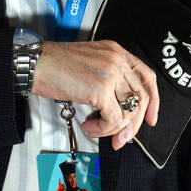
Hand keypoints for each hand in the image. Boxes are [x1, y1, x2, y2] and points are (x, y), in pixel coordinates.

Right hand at [31, 40, 158, 149]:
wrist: (37, 64)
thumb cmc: (56, 65)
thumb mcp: (91, 62)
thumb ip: (109, 79)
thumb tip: (119, 108)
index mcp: (117, 52)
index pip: (146, 76)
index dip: (153, 100)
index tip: (151, 118)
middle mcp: (118, 60)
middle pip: (141, 97)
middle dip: (133, 123)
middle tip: (122, 138)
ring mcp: (111, 74)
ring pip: (128, 111)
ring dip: (113, 128)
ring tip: (96, 130)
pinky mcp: (101, 89)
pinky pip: (113, 118)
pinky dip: (103, 129)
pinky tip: (89, 126)